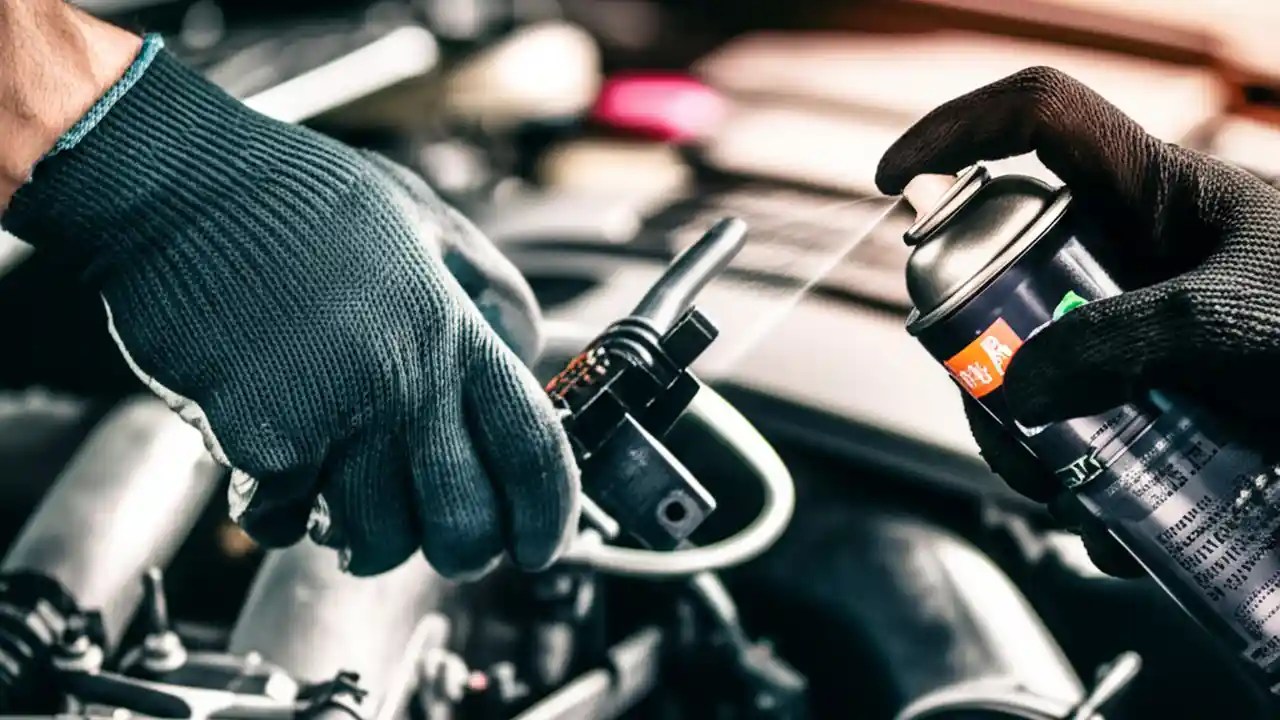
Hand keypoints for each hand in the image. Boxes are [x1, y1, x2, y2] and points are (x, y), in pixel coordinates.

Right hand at [2, 46, 579, 578]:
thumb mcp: (424, 216)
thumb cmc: (295, 198)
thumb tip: (529, 349)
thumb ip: (486, 285)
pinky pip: (285, 524)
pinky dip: (281, 516)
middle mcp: (403, 381)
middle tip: (438, 537)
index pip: (533, 449)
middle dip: (459, 551)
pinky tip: (273, 473)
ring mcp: (331, 417)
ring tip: (346, 502)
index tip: (540, 545)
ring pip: (377, 541)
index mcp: (452, 329)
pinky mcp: (259, 442)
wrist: (176, 188)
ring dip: (363, 538)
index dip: (548, 513)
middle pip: (463, 523)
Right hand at [877, 67, 1279, 575]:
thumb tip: (1013, 387)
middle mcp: (1127, 253)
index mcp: (1151, 190)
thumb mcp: (1239, 317)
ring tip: (1055, 492)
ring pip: (1028, 368)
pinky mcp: (1151, 395)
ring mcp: (1134, 327)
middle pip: (1001, 276)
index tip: (890, 183)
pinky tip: (1107, 522)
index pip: (1035, 119)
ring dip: (1021, 438)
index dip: (952, 130)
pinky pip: (1081, 430)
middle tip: (995, 421)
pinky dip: (1079, 483)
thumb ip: (1125, 337)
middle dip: (976, 356)